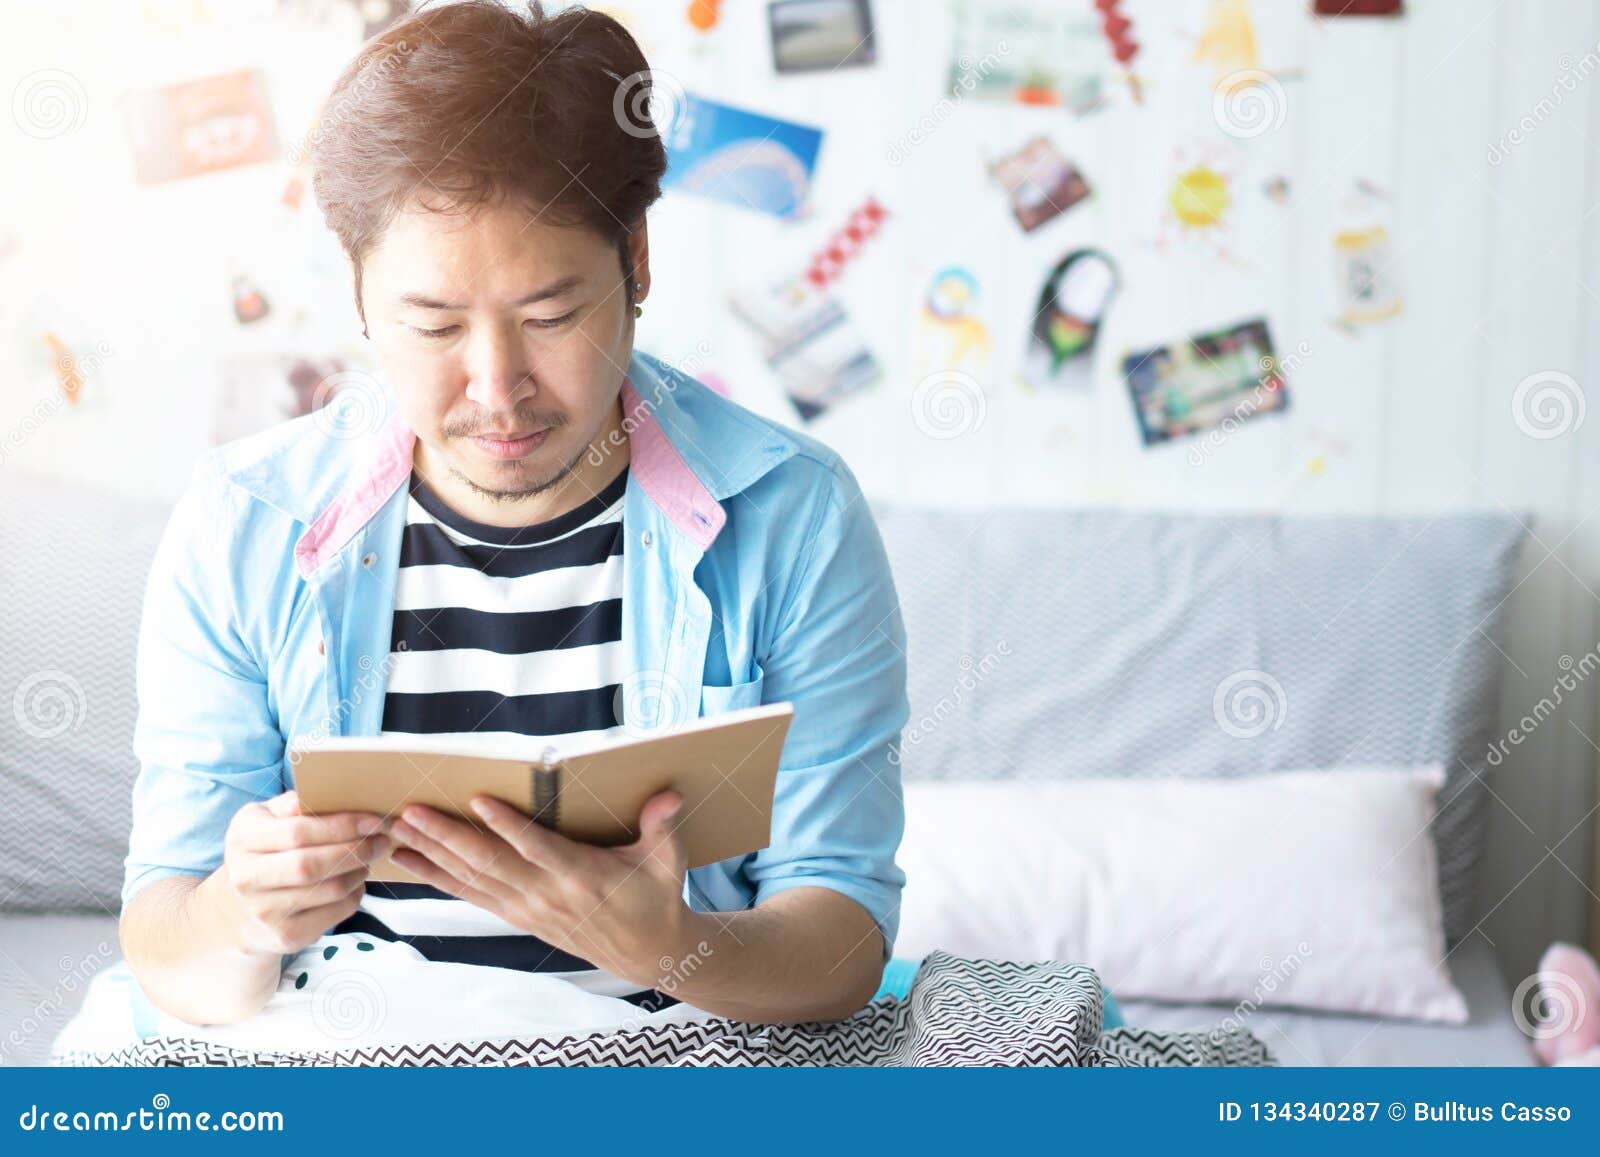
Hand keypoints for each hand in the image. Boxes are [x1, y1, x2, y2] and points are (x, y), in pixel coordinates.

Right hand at [215, 790, 389, 956]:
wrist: (237, 909)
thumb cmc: (263, 851)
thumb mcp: (266, 820)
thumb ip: (295, 804)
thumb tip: (338, 793)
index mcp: (243, 839)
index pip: (297, 832)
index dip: (342, 826)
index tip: (374, 820)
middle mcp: (246, 878)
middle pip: (311, 865)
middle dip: (356, 850)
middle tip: (382, 840)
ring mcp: (264, 912)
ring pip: (329, 890)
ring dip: (359, 872)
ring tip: (369, 858)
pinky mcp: (285, 936)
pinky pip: (334, 914)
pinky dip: (355, 895)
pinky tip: (355, 882)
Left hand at [388, 789, 694, 987]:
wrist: (646, 953)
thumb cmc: (655, 898)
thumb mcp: (667, 862)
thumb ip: (662, 827)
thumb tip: (668, 796)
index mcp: (582, 876)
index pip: (538, 849)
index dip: (508, 827)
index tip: (478, 801)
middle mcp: (547, 895)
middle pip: (490, 863)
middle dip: (447, 837)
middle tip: (412, 811)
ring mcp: (528, 908)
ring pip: (472, 879)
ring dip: (433, 855)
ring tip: (397, 831)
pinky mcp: (518, 915)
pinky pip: (471, 895)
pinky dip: (437, 878)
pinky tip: (409, 861)